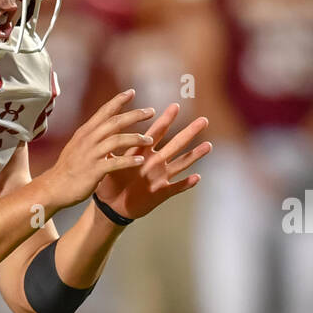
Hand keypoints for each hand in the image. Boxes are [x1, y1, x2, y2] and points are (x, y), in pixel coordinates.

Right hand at [42, 89, 157, 212]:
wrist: (54, 188)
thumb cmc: (68, 168)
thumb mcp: (77, 146)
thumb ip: (91, 137)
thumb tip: (103, 128)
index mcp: (85, 133)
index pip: (104, 112)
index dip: (118, 100)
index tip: (131, 92)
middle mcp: (88, 140)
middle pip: (115, 122)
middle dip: (135, 115)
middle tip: (151, 111)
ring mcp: (91, 155)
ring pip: (117, 140)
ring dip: (136, 138)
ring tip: (150, 139)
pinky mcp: (94, 170)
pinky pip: (116, 163)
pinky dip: (129, 161)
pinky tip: (141, 160)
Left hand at [94, 103, 210, 219]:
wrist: (111, 207)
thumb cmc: (110, 184)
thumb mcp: (110, 164)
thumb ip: (111, 151)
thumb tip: (103, 134)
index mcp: (143, 153)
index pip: (156, 132)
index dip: (166, 120)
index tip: (176, 105)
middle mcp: (155, 162)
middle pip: (176, 144)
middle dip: (189, 132)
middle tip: (204, 120)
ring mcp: (161, 177)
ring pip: (181, 163)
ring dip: (195, 155)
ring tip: (208, 145)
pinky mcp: (162, 193)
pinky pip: (176, 187)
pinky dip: (186, 183)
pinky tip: (197, 177)